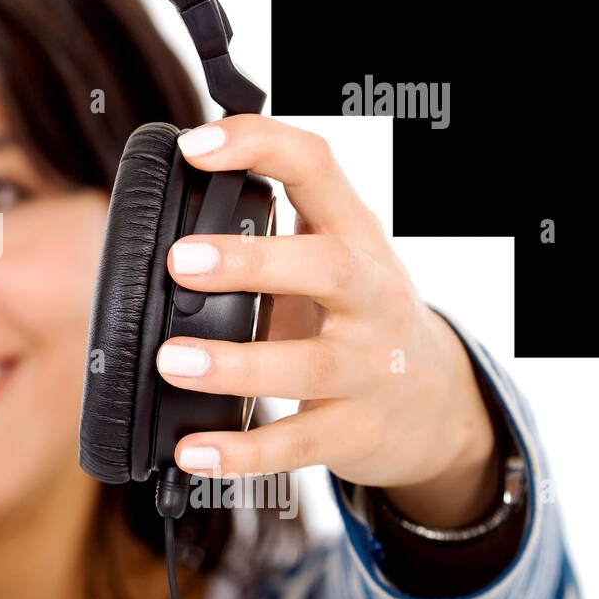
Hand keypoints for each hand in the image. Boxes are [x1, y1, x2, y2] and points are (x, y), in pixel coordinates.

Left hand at [155, 114, 499, 528]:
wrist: (435, 404)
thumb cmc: (353, 316)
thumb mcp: (328, 261)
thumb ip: (267, 235)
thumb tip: (163, 210)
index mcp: (353, 237)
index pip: (317, 168)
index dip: (259, 146)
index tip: (195, 146)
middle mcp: (370, 297)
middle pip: (327, 268)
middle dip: (253, 262)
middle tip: (180, 260)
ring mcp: (369, 368)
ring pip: (307, 367)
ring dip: (235, 364)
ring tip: (171, 360)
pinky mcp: (356, 430)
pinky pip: (298, 445)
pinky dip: (243, 452)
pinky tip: (194, 451)